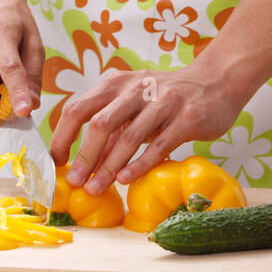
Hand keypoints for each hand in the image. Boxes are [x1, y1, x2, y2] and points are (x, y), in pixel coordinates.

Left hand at [48, 64, 248, 194]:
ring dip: (108, 166)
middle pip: (100, 122)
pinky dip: (140, 164)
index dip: (63, 135)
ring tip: (95, 188)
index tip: (56, 161)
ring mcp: (162, 102)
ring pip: (128, 137)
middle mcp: (135, 89)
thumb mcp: (134, 102)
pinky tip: (126, 180)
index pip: (78, 107)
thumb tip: (85, 159)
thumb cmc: (167, 96)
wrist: (215, 82)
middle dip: (84, 155)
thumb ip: (112, 124)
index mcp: (116, 83)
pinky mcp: (186, 118)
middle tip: (75, 182)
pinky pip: (159, 144)